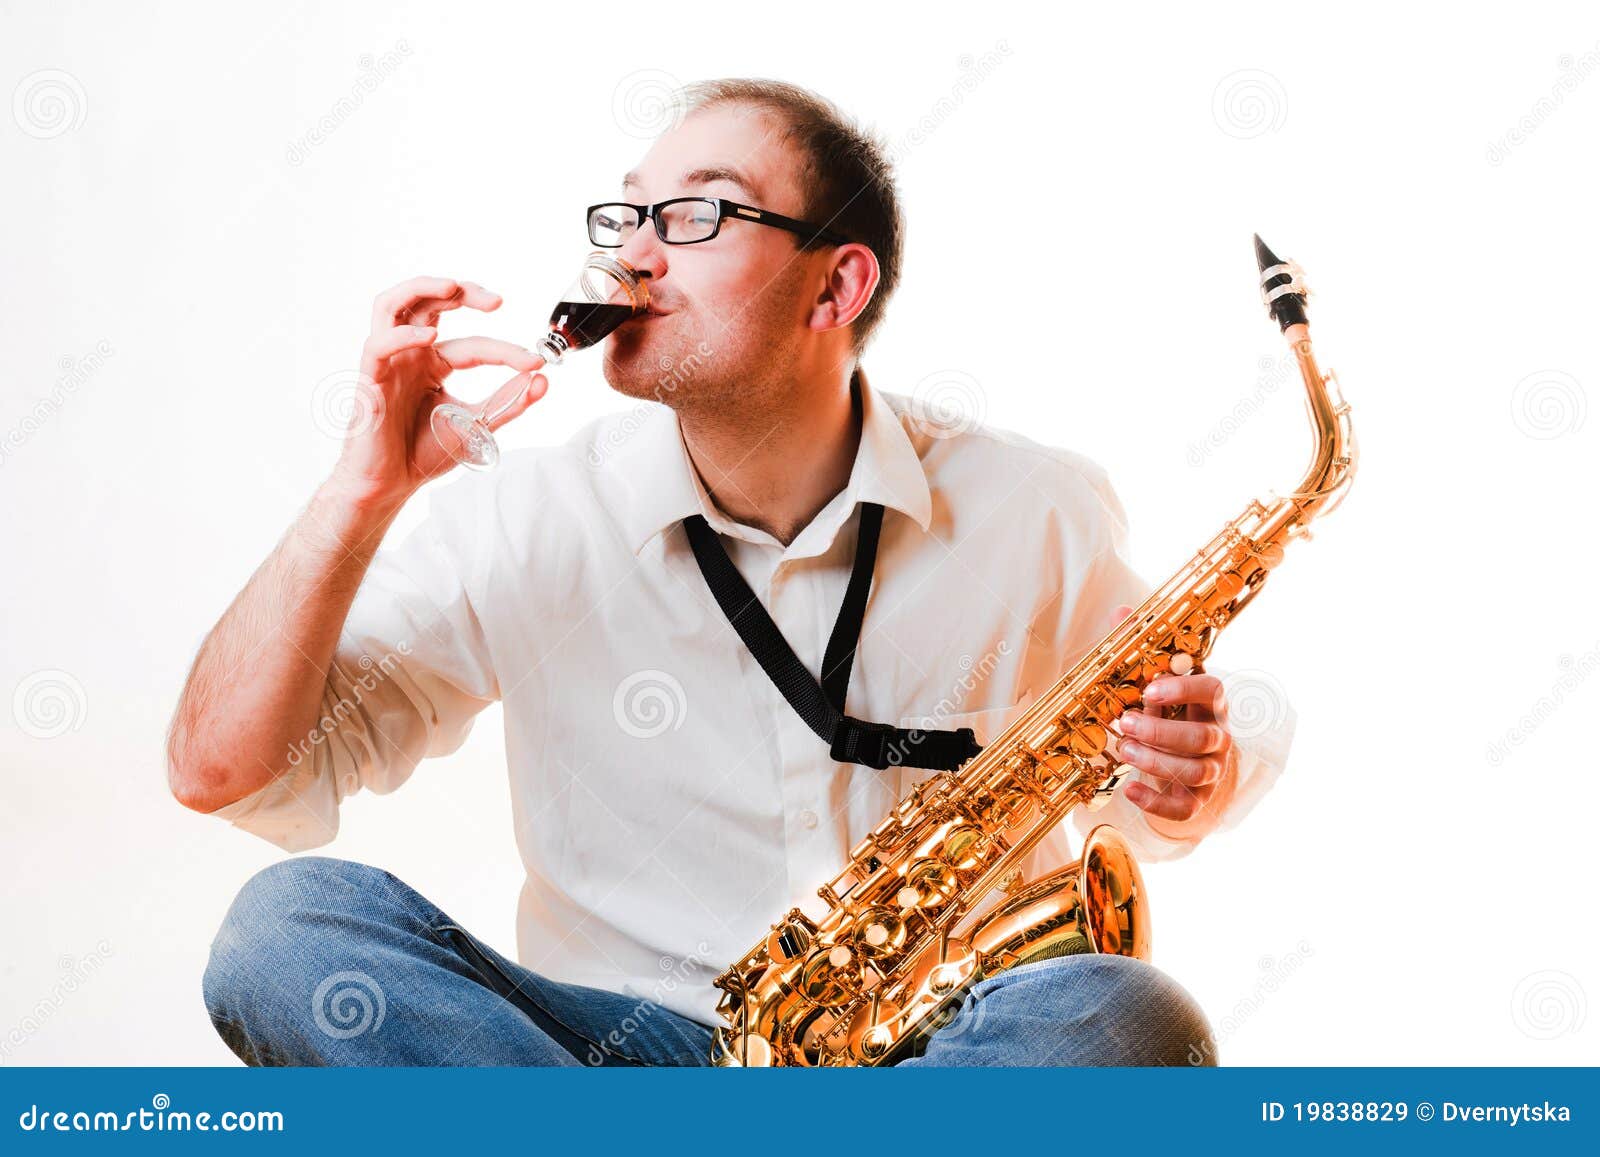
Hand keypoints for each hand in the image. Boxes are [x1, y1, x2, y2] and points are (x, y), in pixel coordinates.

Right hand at [329, 276, 548, 503]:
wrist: (391, 485)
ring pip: (393, 305)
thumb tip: (542, 379)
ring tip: (453, 287)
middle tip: (497, 301)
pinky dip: (402, 335)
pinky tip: (428, 338)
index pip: (474, 345)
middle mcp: (411, 355)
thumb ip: (507, 402)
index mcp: (434, 363)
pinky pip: (378, 344)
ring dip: (422, 288)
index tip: (536, 362)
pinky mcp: (368, 377)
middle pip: (430, 303)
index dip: (505, 351)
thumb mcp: (477, 425)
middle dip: (464, 292)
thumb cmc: (422, 453)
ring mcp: (389, 362)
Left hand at [1108, 605, 1236, 823]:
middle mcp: (1217, 737)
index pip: (1212, 690)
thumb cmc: (1168, 716)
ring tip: (1125, 749)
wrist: (1182, 763)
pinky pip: (1184, 807)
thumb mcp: (1153, 685)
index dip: (1184, 689)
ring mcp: (1211, 771)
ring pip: (1196, 770)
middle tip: (1126, 722)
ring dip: (1157, 761)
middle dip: (1162, 730)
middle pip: (1203, 737)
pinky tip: (1131, 790)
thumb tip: (1122, 612)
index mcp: (1209, 704)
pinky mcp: (1196, 801)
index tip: (1150, 687)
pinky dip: (1157, 803)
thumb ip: (1140, 651)